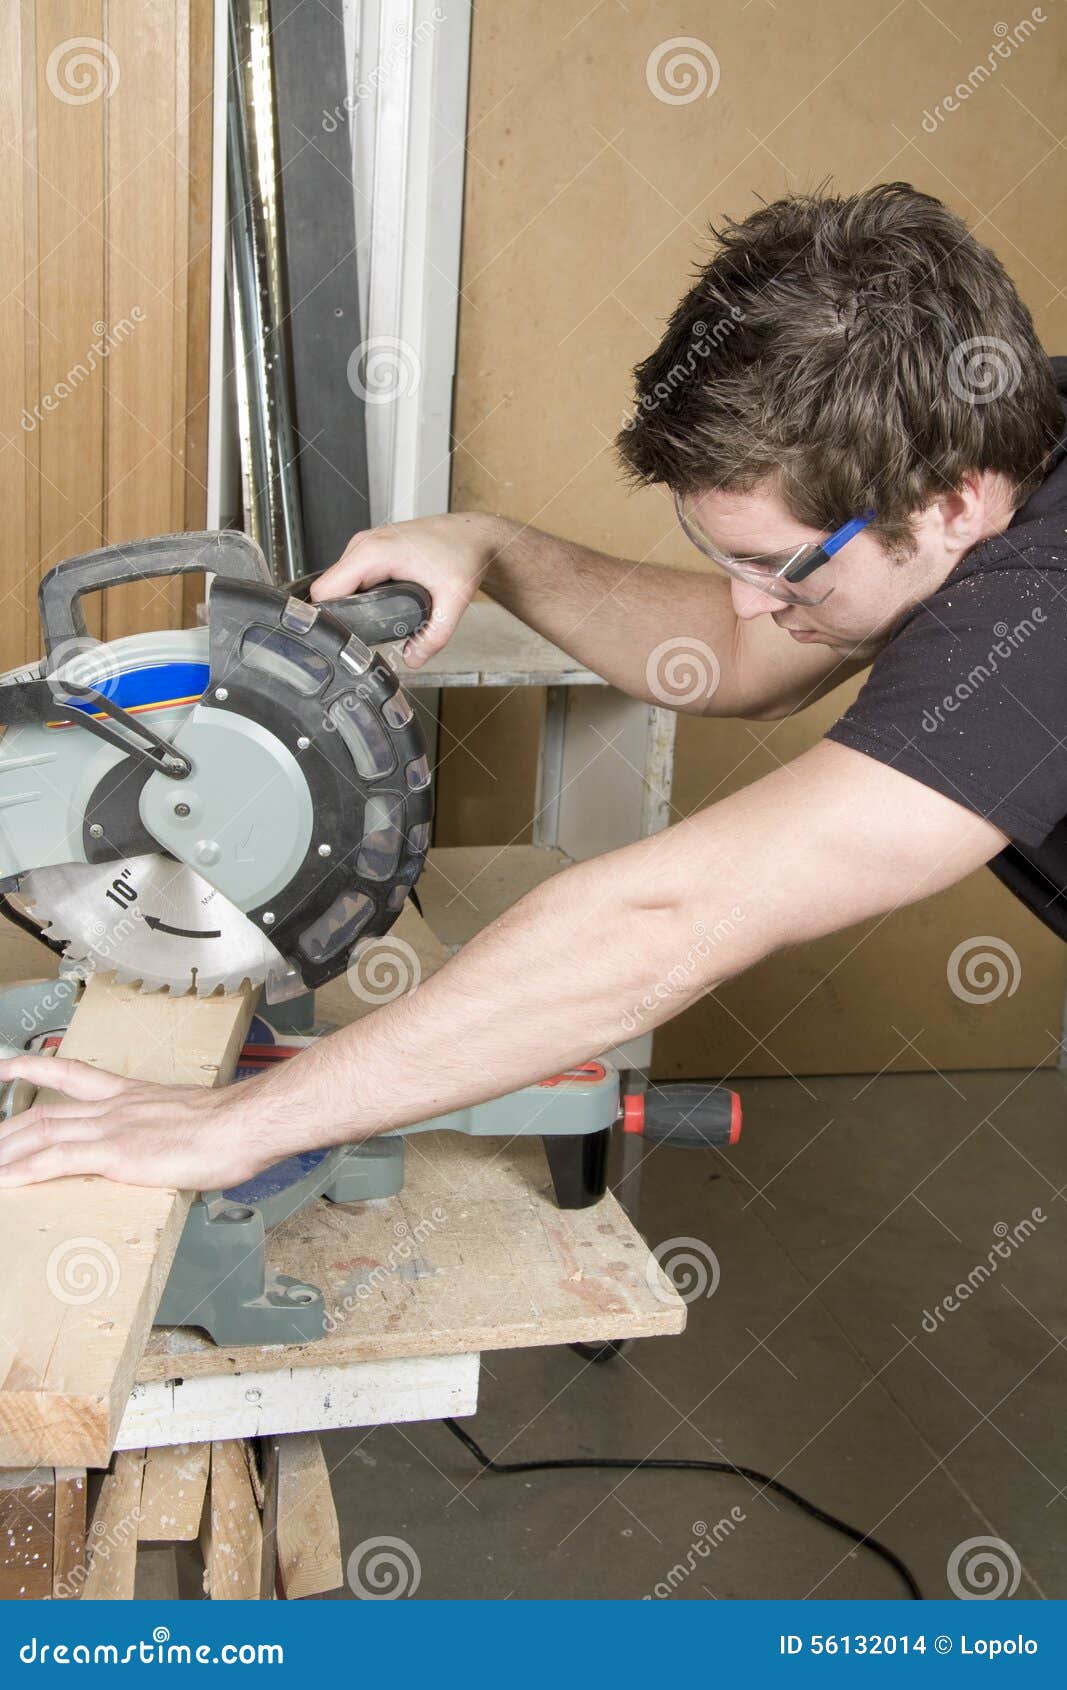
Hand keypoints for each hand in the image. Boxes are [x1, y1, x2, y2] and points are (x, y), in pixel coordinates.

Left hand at [0, 1055, 284, 1190]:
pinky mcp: (116, 1153)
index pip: (70, 1075)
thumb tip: (173, 1146)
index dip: (32, 1069)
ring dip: (5, 1151)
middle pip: (43, 1112)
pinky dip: (24, 1170)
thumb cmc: (232, 1126)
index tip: (7, 1066)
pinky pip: (57, 1161)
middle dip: (5, 1128)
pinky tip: (4, 1182)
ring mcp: (113, 1127)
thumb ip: (169, 1130)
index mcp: (131, 1096)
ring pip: (41, 1132)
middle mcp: (114, 1106)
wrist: (245, 1124)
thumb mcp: (191, 1120)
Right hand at [312, 511, 510, 666]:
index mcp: (374, 552)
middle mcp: (364, 544)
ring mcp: (366, 544)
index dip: (330, 618)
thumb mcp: (454, 601)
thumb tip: (413, 659)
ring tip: (373, 621)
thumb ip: (434, 637)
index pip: (326, 590)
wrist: (473, 534)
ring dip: (349, 604)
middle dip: (342, 615)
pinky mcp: (371, 548)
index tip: (344, 636)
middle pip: (329, 589)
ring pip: (338, 582)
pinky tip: (377, 605)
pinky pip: (351, 575)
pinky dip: (358, 593)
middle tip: (364, 635)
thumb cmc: (463, 553)